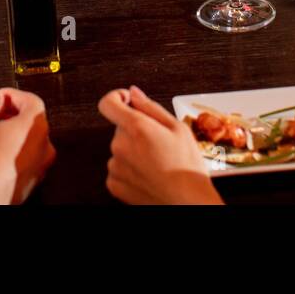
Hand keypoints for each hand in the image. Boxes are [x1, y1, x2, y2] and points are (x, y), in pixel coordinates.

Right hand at [0, 88, 55, 204]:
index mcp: (35, 127)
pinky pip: (25, 158)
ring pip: (28, 140)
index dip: (12, 94)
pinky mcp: (31, 180)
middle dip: (11, 113)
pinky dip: (12, 152)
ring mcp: (39, 165)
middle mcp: (43, 146)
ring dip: (11, 133)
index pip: (31, 100)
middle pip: (31, 120)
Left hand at [97, 85, 221, 204]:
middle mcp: (120, 145)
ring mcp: (115, 166)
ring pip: (121, 148)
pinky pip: (118, 168)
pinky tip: (148, 174)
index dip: (117, 98)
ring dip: (133, 151)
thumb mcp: (178, 128)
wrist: (186, 201)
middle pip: (120, 128)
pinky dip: (130, 169)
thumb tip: (134, 93)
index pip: (108, 103)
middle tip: (158, 143)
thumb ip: (150, 107)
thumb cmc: (186, 167)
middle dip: (135, 130)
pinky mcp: (114, 184)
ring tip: (156, 162)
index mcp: (136, 127)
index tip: (127, 102)